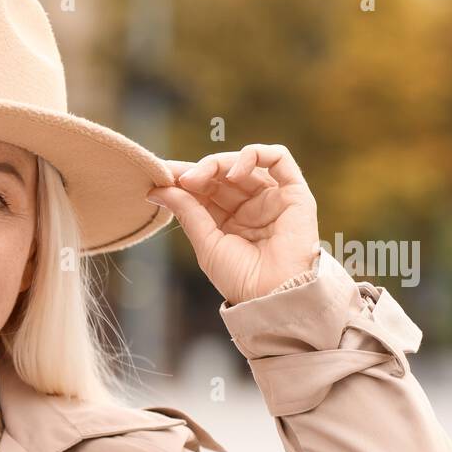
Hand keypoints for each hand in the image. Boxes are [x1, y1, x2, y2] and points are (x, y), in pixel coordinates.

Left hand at [146, 143, 319, 304]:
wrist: (273, 296)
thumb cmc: (241, 278)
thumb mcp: (206, 243)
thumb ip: (187, 211)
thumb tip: (157, 189)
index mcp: (227, 219)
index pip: (204, 188)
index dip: (183, 178)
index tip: (160, 175)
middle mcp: (249, 205)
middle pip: (221, 173)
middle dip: (196, 170)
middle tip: (177, 178)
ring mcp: (271, 197)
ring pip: (244, 162)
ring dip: (218, 163)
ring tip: (198, 178)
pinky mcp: (294, 192)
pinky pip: (278, 158)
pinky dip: (254, 155)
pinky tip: (233, 173)